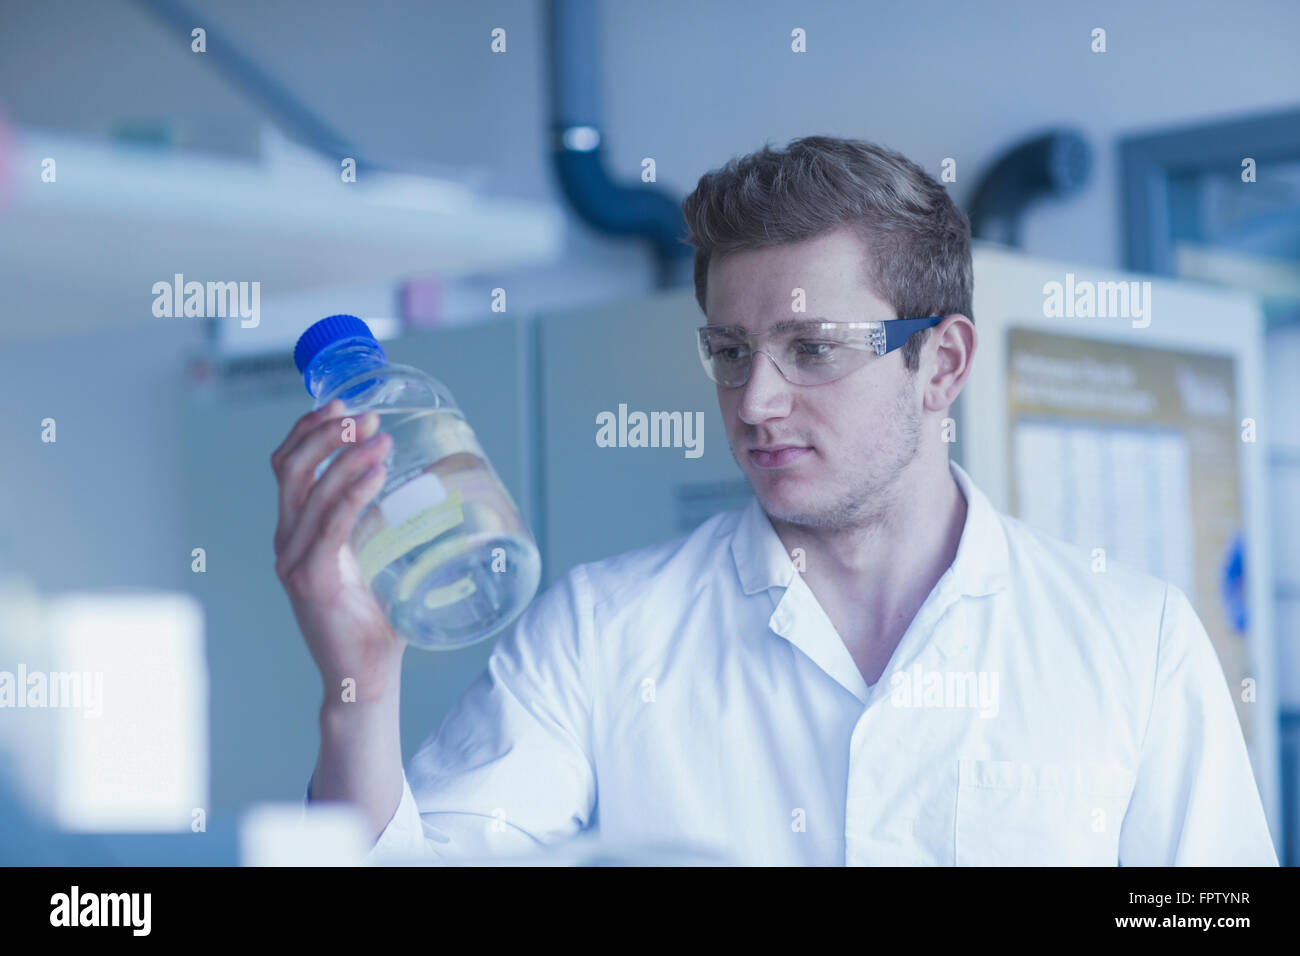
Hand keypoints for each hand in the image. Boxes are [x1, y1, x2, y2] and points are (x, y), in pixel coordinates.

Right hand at [271, 399, 403, 699]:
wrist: (364, 676)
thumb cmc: (376, 620)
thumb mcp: (377, 558)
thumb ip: (383, 524)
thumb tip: (426, 485)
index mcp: (296, 533)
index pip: (287, 467)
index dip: (309, 430)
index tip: (342, 404)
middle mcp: (287, 543)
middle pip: (290, 469)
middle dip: (325, 433)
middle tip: (364, 415)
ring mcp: (294, 562)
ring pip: (310, 492)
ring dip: (347, 457)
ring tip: (381, 438)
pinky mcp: (311, 582)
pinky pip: (329, 527)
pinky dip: (352, 493)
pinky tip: (377, 474)